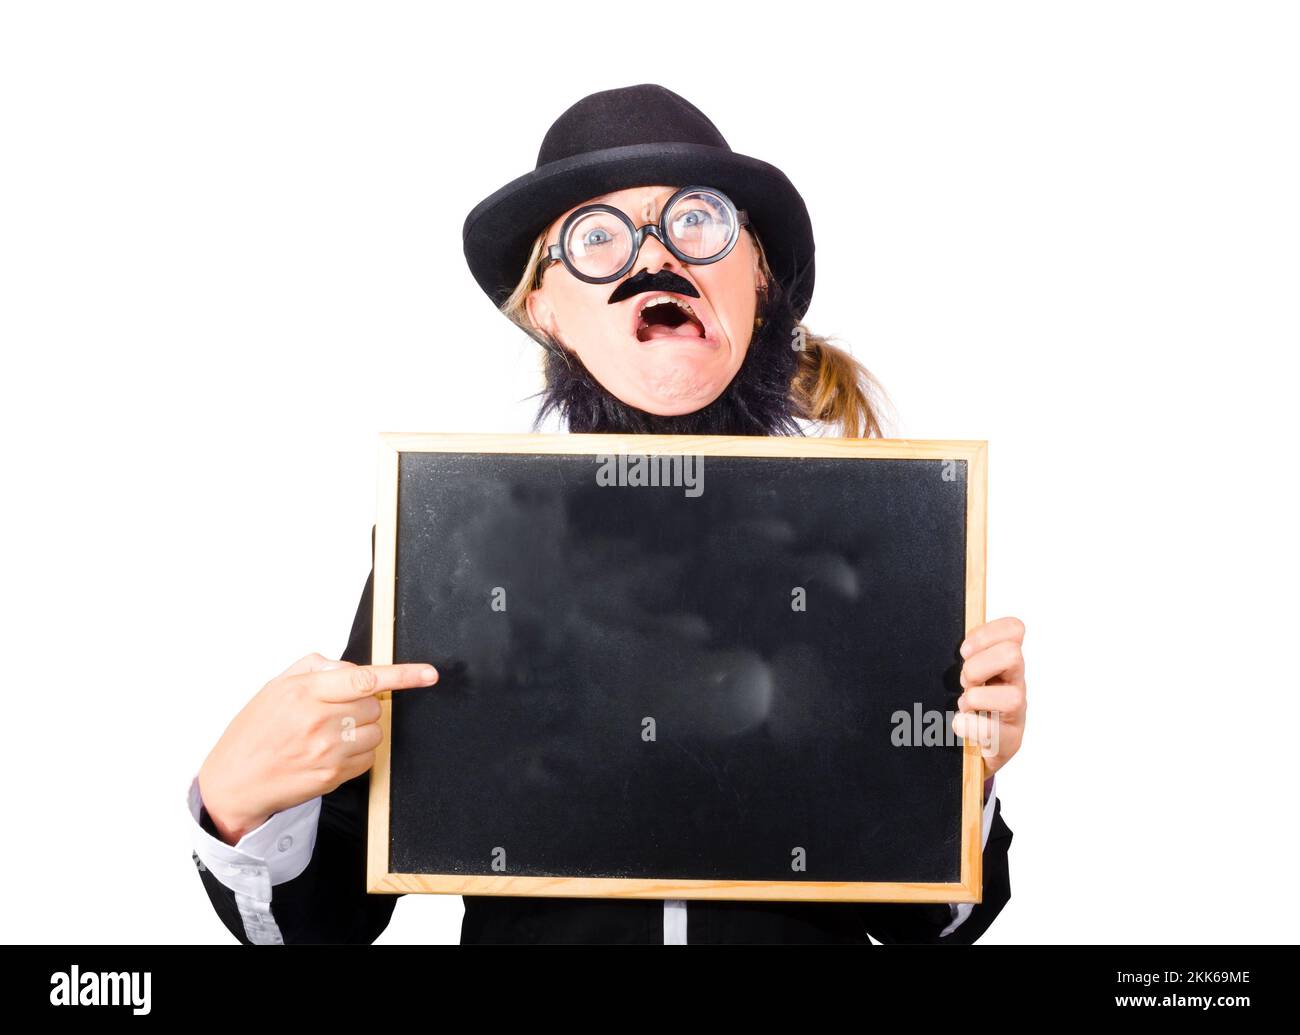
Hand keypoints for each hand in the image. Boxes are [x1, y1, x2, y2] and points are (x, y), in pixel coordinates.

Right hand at [198, 653, 438, 844]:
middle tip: (336, 713)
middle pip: (375, 707)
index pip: (365, 678)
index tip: (429, 674)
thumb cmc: (253, 732)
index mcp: (306, 692)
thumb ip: (316, 668)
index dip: (403, 675)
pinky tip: (331, 754)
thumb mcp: (276, 687)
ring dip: (363, 731)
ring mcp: (327, 752)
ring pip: (376, 734)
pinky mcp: (332, 777)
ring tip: (330, 736)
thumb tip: (350, 667)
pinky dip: (358, 755)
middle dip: (364, 706)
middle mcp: (320, 721)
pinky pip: (368, 760)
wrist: (232, 782)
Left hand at [951, 617, 1026, 777]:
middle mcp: (1015, 683)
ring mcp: (1016, 712)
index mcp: (1005, 661)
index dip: (986, 635)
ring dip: (976, 699)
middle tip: (963, 681)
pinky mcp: (1009, 740)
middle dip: (978, 667)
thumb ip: (966, 655)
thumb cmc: (968, 705)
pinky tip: (959, 723)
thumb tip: (944, 639)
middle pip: (1013, 655)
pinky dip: (970, 726)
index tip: (963, 651)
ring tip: (963, 705)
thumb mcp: (967, 674)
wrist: (974, 751)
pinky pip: (993, 731)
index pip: (1014, 629)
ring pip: (1012, 697)